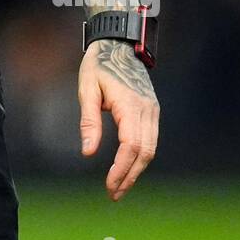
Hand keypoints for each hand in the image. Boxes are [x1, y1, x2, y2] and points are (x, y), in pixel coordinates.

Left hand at [77, 39, 158, 199]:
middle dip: (130, 176)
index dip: (122, 169)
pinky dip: (141, 157)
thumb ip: (89, 121)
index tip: (109, 186)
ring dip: (137, 170)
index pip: (131, 146)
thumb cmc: (99, 65)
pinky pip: (150, 139)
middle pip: (144, 152)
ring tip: (119, 187)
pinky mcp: (152, 110)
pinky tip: (128, 167)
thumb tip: (88, 152)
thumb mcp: (87, 89)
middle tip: (114, 194)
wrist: (119, 44)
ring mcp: (152, 110)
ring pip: (150, 148)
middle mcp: (147, 110)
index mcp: (130, 105)